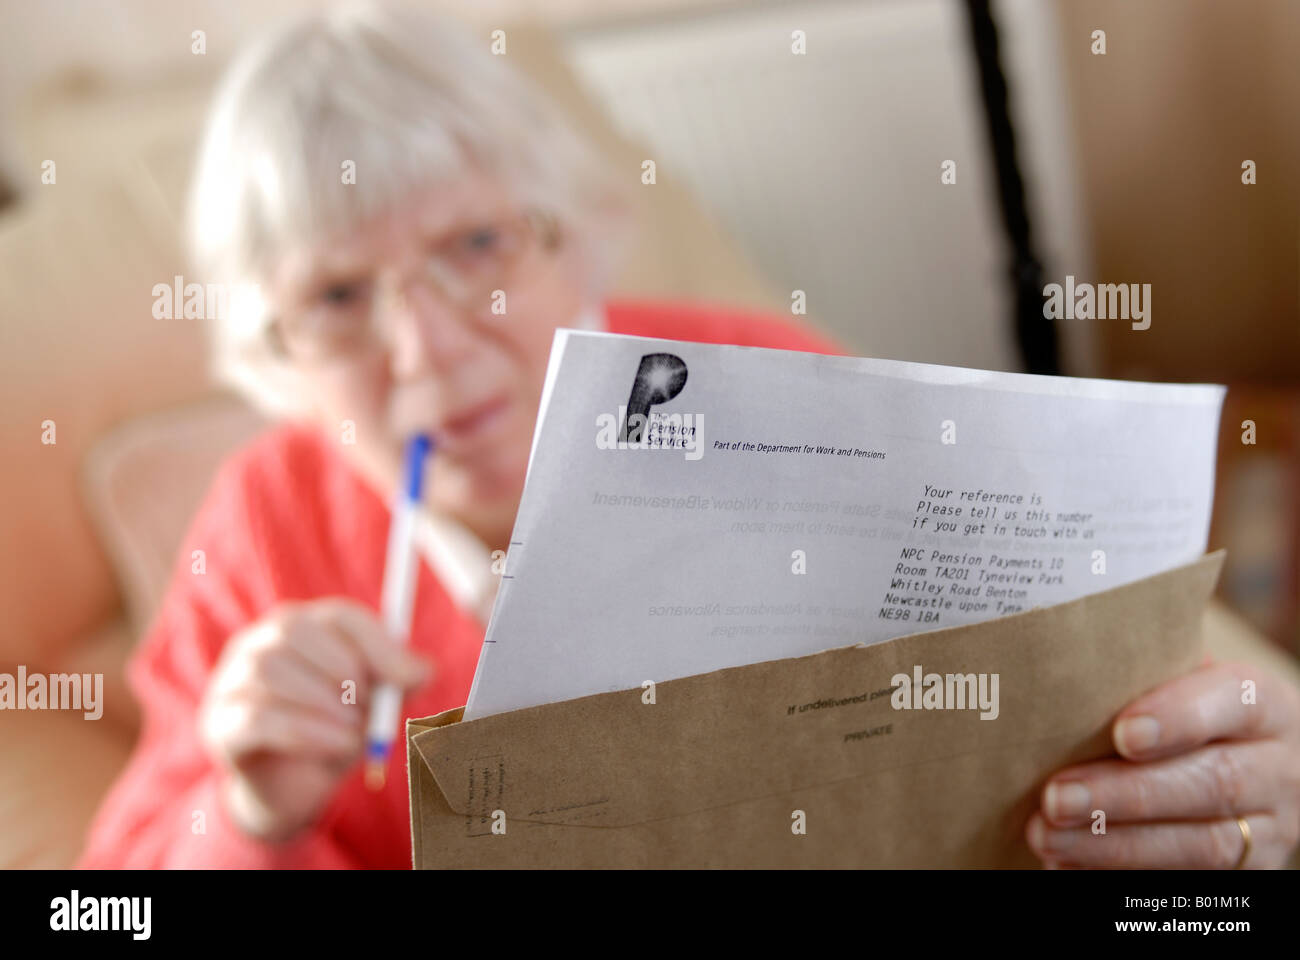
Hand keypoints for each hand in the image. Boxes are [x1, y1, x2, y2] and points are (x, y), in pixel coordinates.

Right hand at [198, 599, 430, 842]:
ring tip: (354, 732)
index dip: (377, 643)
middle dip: (344, 669)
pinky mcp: (220, 725)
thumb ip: (398, 682)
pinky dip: (309, 731)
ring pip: (271, 669)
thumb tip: (424, 668)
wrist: (293, 789)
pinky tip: (338, 746)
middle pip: (295, 629)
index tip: (408, 676)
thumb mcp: (374, 703)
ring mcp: (231, 681)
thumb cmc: (334, 731)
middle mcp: (258, 643)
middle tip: (371, 706)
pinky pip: (259, 717)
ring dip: (325, 702)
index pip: (338, 615)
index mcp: (302, 626)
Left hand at [1025, 659, 1299, 867]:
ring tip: (1048, 836)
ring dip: (1114, 845)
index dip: (1178, 718)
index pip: (1232, 702)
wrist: (1257, 767)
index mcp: (1262, 706)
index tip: (1122, 734)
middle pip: (1212, 784)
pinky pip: (1184, 882)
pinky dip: (1119, 874)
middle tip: (1056, 798)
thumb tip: (1059, 680)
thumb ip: (1143, 679)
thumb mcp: (1186, 684)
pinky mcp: (1247, 874)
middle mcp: (1275, 769)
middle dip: (1127, 794)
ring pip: (1200, 845)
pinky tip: (1067, 863)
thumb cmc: (1194, 712)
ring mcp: (1267, 830)